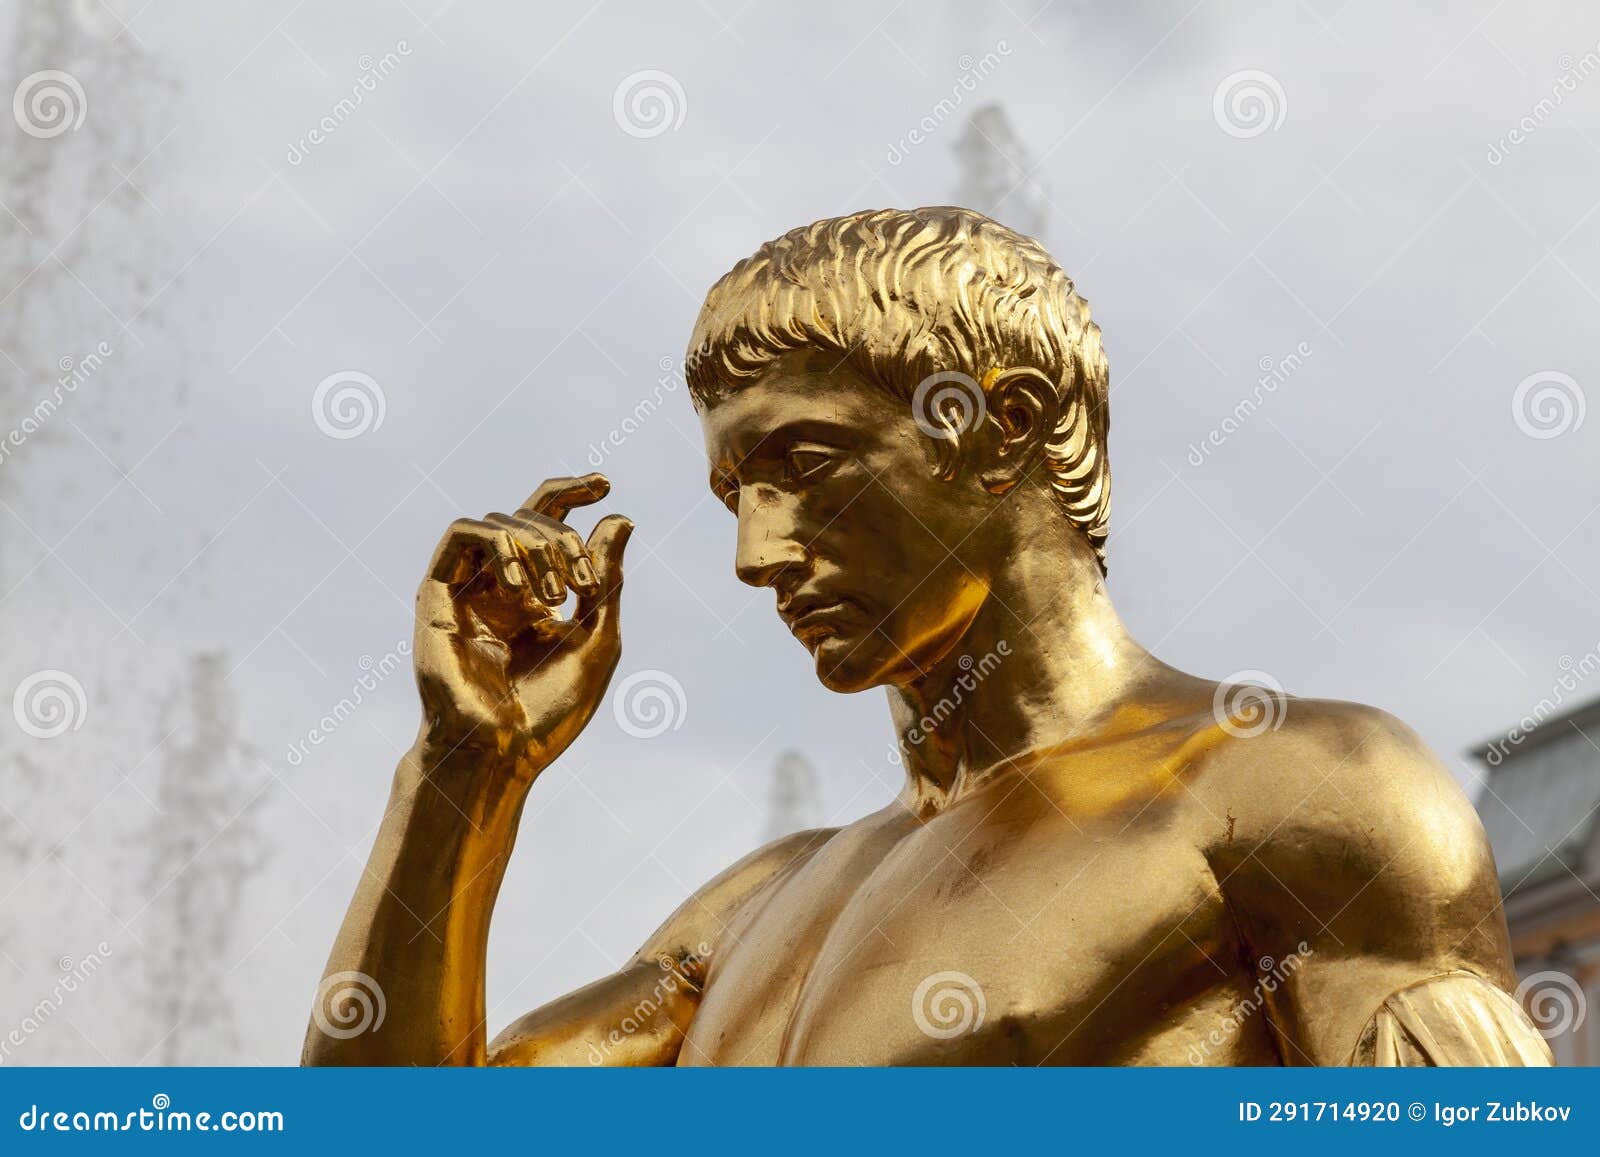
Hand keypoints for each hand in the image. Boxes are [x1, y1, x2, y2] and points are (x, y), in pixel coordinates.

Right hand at [411, 473, 632, 780]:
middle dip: (565, 539)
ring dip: (537, 546)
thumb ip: (607, 579)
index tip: (605, 483)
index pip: (549, 522)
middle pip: (530, 517)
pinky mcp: (437, 595)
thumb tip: (620, 517)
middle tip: (584, 584)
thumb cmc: (549, 710)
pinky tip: (521, 589)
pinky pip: (462, 535)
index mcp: (537, 594)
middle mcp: (500, 585)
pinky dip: (499, 544)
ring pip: (500, 521)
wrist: (503, 752)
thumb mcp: (598, 638)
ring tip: (554, 597)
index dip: (573, 492)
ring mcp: (468, 588)